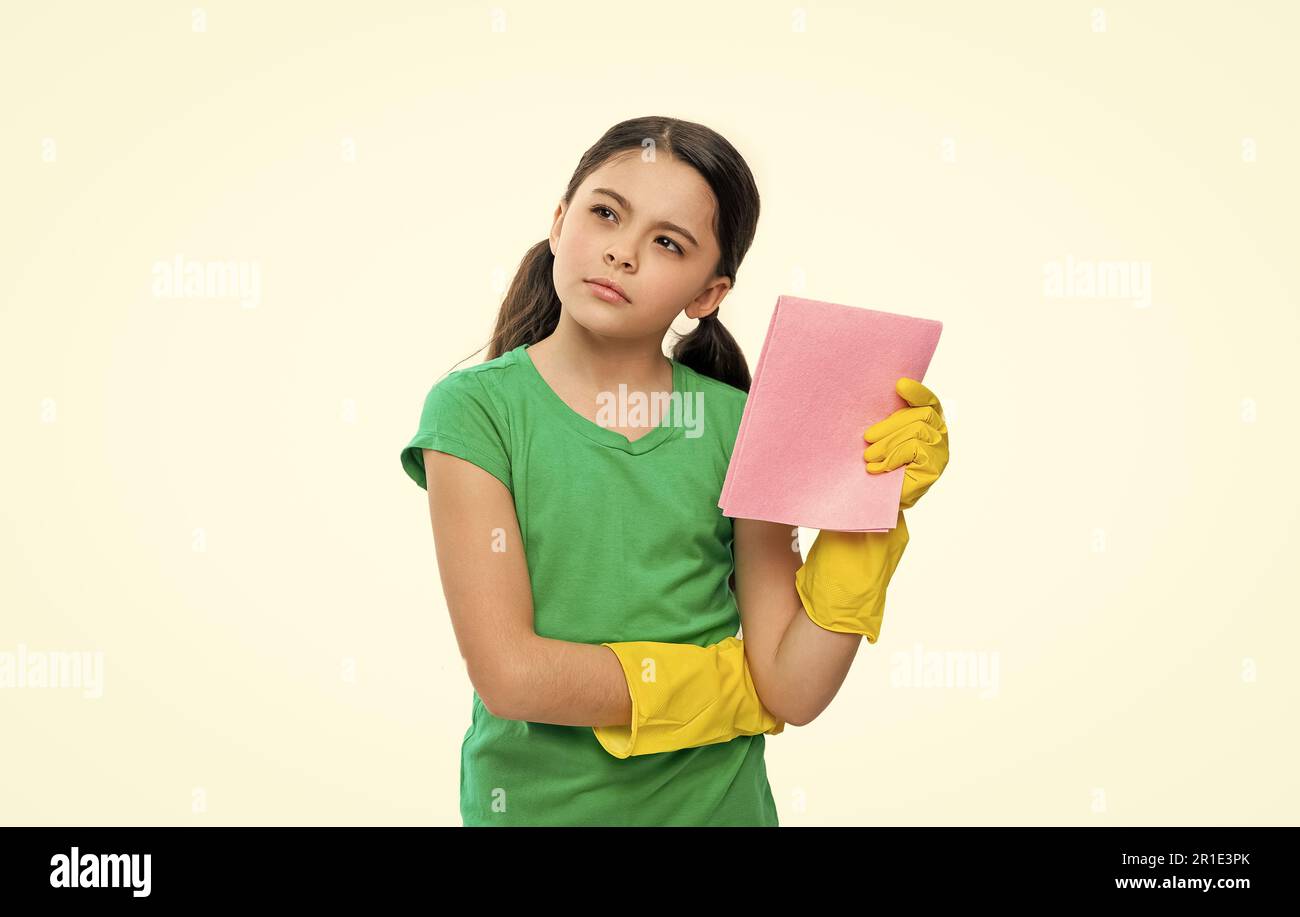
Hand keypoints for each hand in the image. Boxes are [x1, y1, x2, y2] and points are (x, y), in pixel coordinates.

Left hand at [863, 377, 948, 509]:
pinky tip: (877, 468)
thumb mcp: (885, 437)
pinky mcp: (935, 468)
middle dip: (889, 425)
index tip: (899, 384)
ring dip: (887, 442)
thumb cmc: (881, 465)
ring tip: (868, 456)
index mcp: (929, 423)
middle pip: (921, 414)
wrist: (880, 500)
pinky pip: (915, 449)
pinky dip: (892, 456)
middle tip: (867, 438)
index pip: (929, 401)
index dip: (917, 392)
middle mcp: (940, 435)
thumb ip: (891, 420)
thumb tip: (885, 396)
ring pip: (916, 430)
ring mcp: (941, 452)